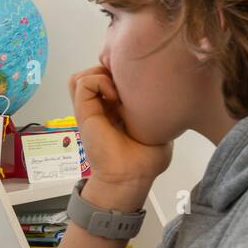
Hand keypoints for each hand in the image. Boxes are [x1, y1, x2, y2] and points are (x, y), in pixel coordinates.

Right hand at [69, 66, 173, 193]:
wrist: (131, 176)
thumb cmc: (146, 158)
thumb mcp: (158, 125)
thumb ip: (156, 107)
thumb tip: (166, 91)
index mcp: (116, 108)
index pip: (111, 76)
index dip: (124, 71)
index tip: (143, 81)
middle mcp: (100, 105)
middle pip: (95, 72)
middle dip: (112, 70)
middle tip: (130, 83)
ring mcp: (90, 108)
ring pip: (83, 76)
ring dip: (101, 74)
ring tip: (118, 91)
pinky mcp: (84, 112)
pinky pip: (82, 82)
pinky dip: (98, 81)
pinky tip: (114, 97)